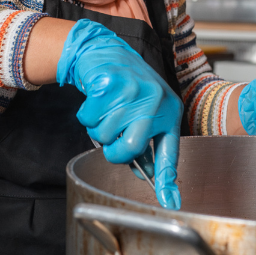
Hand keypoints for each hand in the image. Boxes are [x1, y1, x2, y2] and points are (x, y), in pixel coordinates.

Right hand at [59, 19, 181, 208]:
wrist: (105, 51)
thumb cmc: (126, 87)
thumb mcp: (144, 112)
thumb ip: (146, 142)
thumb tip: (145, 173)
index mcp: (168, 112)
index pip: (168, 152)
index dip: (166, 180)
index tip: (169, 203)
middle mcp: (154, 101)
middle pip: (130, 149)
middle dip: (113, 150)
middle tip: (112, 138)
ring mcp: (133, 91)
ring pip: (104, 135)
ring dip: (97, 127)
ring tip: (106, 109)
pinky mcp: (109, 82)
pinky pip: (88, 118)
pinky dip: (86, 114)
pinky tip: (96, 100)